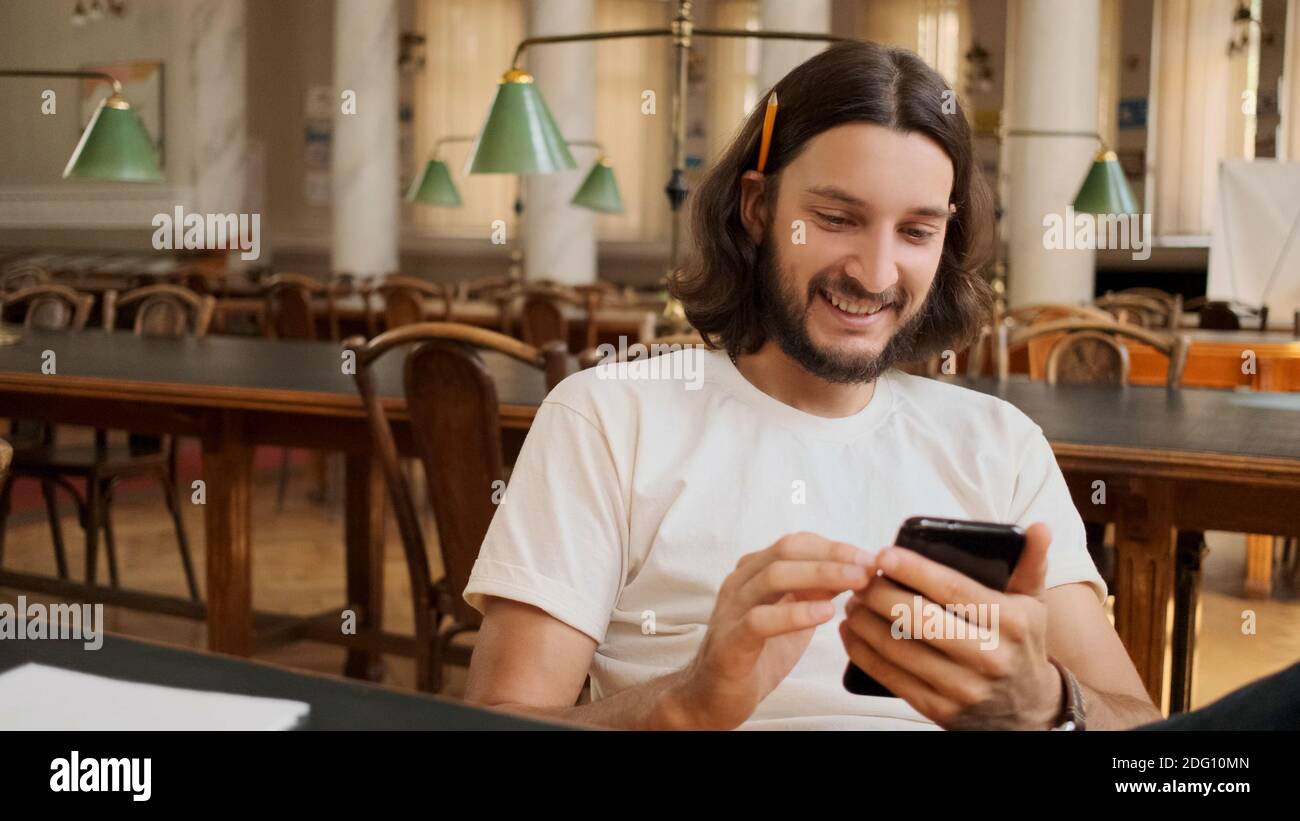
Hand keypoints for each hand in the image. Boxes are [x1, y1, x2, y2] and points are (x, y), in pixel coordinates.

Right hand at [664, 532, 873, 729]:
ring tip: (857, 583)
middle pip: (787, 551)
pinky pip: (760, 620)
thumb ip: (814, 594)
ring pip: (773, 577)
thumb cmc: (754, 654)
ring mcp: (731, 610)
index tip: (869, 558)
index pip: (796, 543)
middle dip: (833, 555)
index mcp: (754, 573)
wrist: (711, 696)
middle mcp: (740, 583)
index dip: (835, 546)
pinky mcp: (729, 643)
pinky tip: (826, 613)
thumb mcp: (791, 619)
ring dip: (821, 575)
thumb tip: (852, 572)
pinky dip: (795, 613)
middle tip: (869, 566)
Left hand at [838, 522, 1062, 729]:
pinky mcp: (941, 710)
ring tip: (852, 600)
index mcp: (1010, 622)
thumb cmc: (1021, 643)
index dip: (913, 569)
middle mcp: (989, 656)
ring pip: (900, 649)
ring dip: (865, 621)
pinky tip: (851, 632)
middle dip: (880, 594)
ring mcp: (964, 688)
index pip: (952, 589)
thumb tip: (1039, 527)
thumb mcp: (1033, 604)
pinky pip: (892, 678)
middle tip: (859, 578)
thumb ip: (1031, 563)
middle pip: (919, 618)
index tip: (883, 554)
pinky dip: (864, 653)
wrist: (1031, 710)